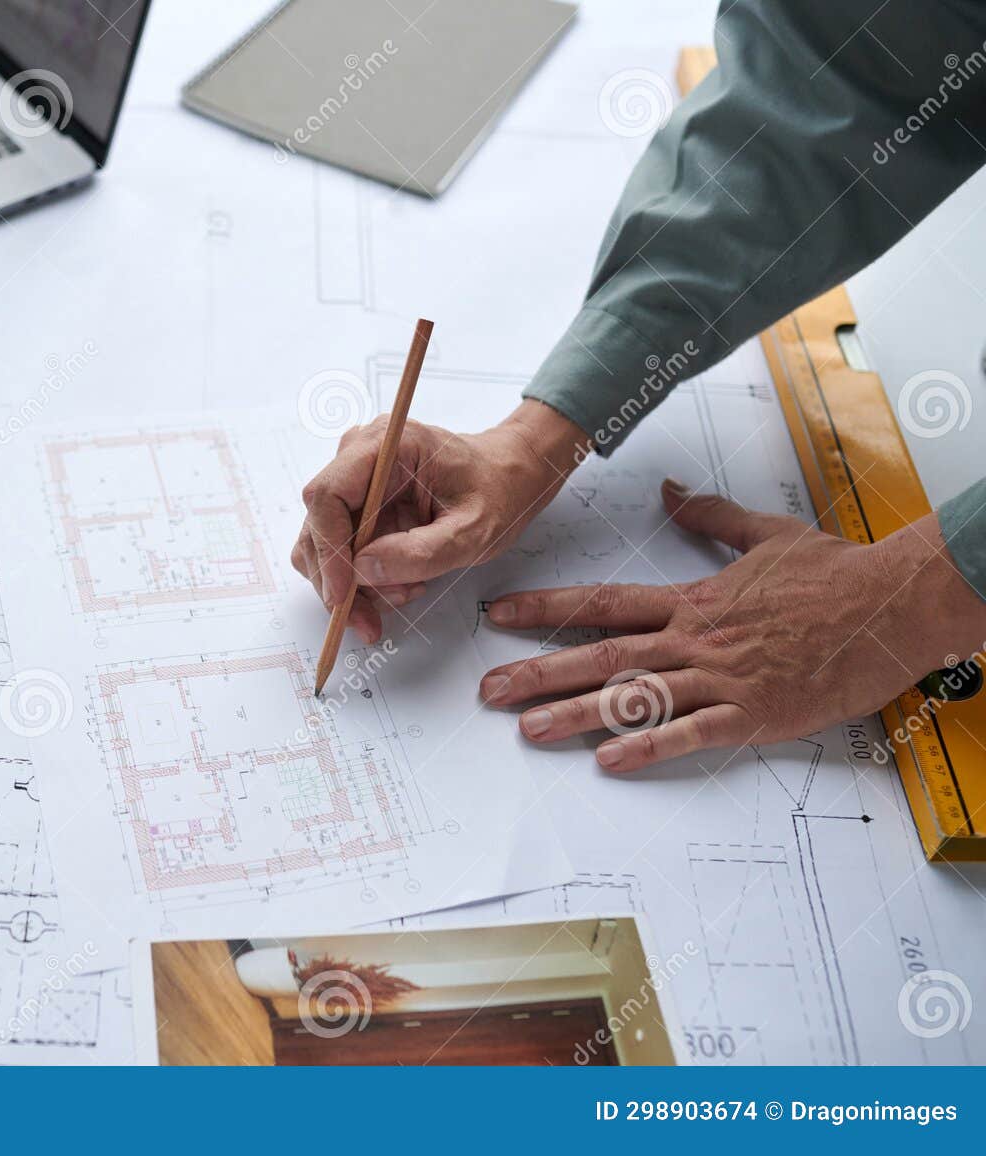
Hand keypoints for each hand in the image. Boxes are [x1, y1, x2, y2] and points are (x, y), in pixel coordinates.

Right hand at [291, 400, 589, 642]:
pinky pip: (339, 549)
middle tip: (368, 620)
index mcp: (386, 445)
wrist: (507, 479)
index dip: (328, 549)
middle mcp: (359, 456)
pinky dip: (359, 580)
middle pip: (318, 524)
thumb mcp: (474, 530)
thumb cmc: (497, 492)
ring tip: (403, 594)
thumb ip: (422, 552)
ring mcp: (354, 481)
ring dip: (352, 584)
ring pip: (322, 544)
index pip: (327, 494)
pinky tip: (397, 585)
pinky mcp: (357, 505)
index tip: (343, 594)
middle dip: (339, 580)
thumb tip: (363, 570)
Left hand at [480, 479, 985, 772]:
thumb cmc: (836, 572)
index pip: (602, 601)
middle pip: (601, 653)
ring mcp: (722, 676)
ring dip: (577, 713)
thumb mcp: (767, 532)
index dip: (544, 608)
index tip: (496, 615)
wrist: (896, 602)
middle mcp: (695, 637)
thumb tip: (670, 491)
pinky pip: (693, 732)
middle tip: (488, 691)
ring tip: (528, 730)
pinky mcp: (756, 712)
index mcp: (692, 599)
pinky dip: (651, 745)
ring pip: (636, 695)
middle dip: (538, 672)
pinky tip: (610, 761)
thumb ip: (711, 515)